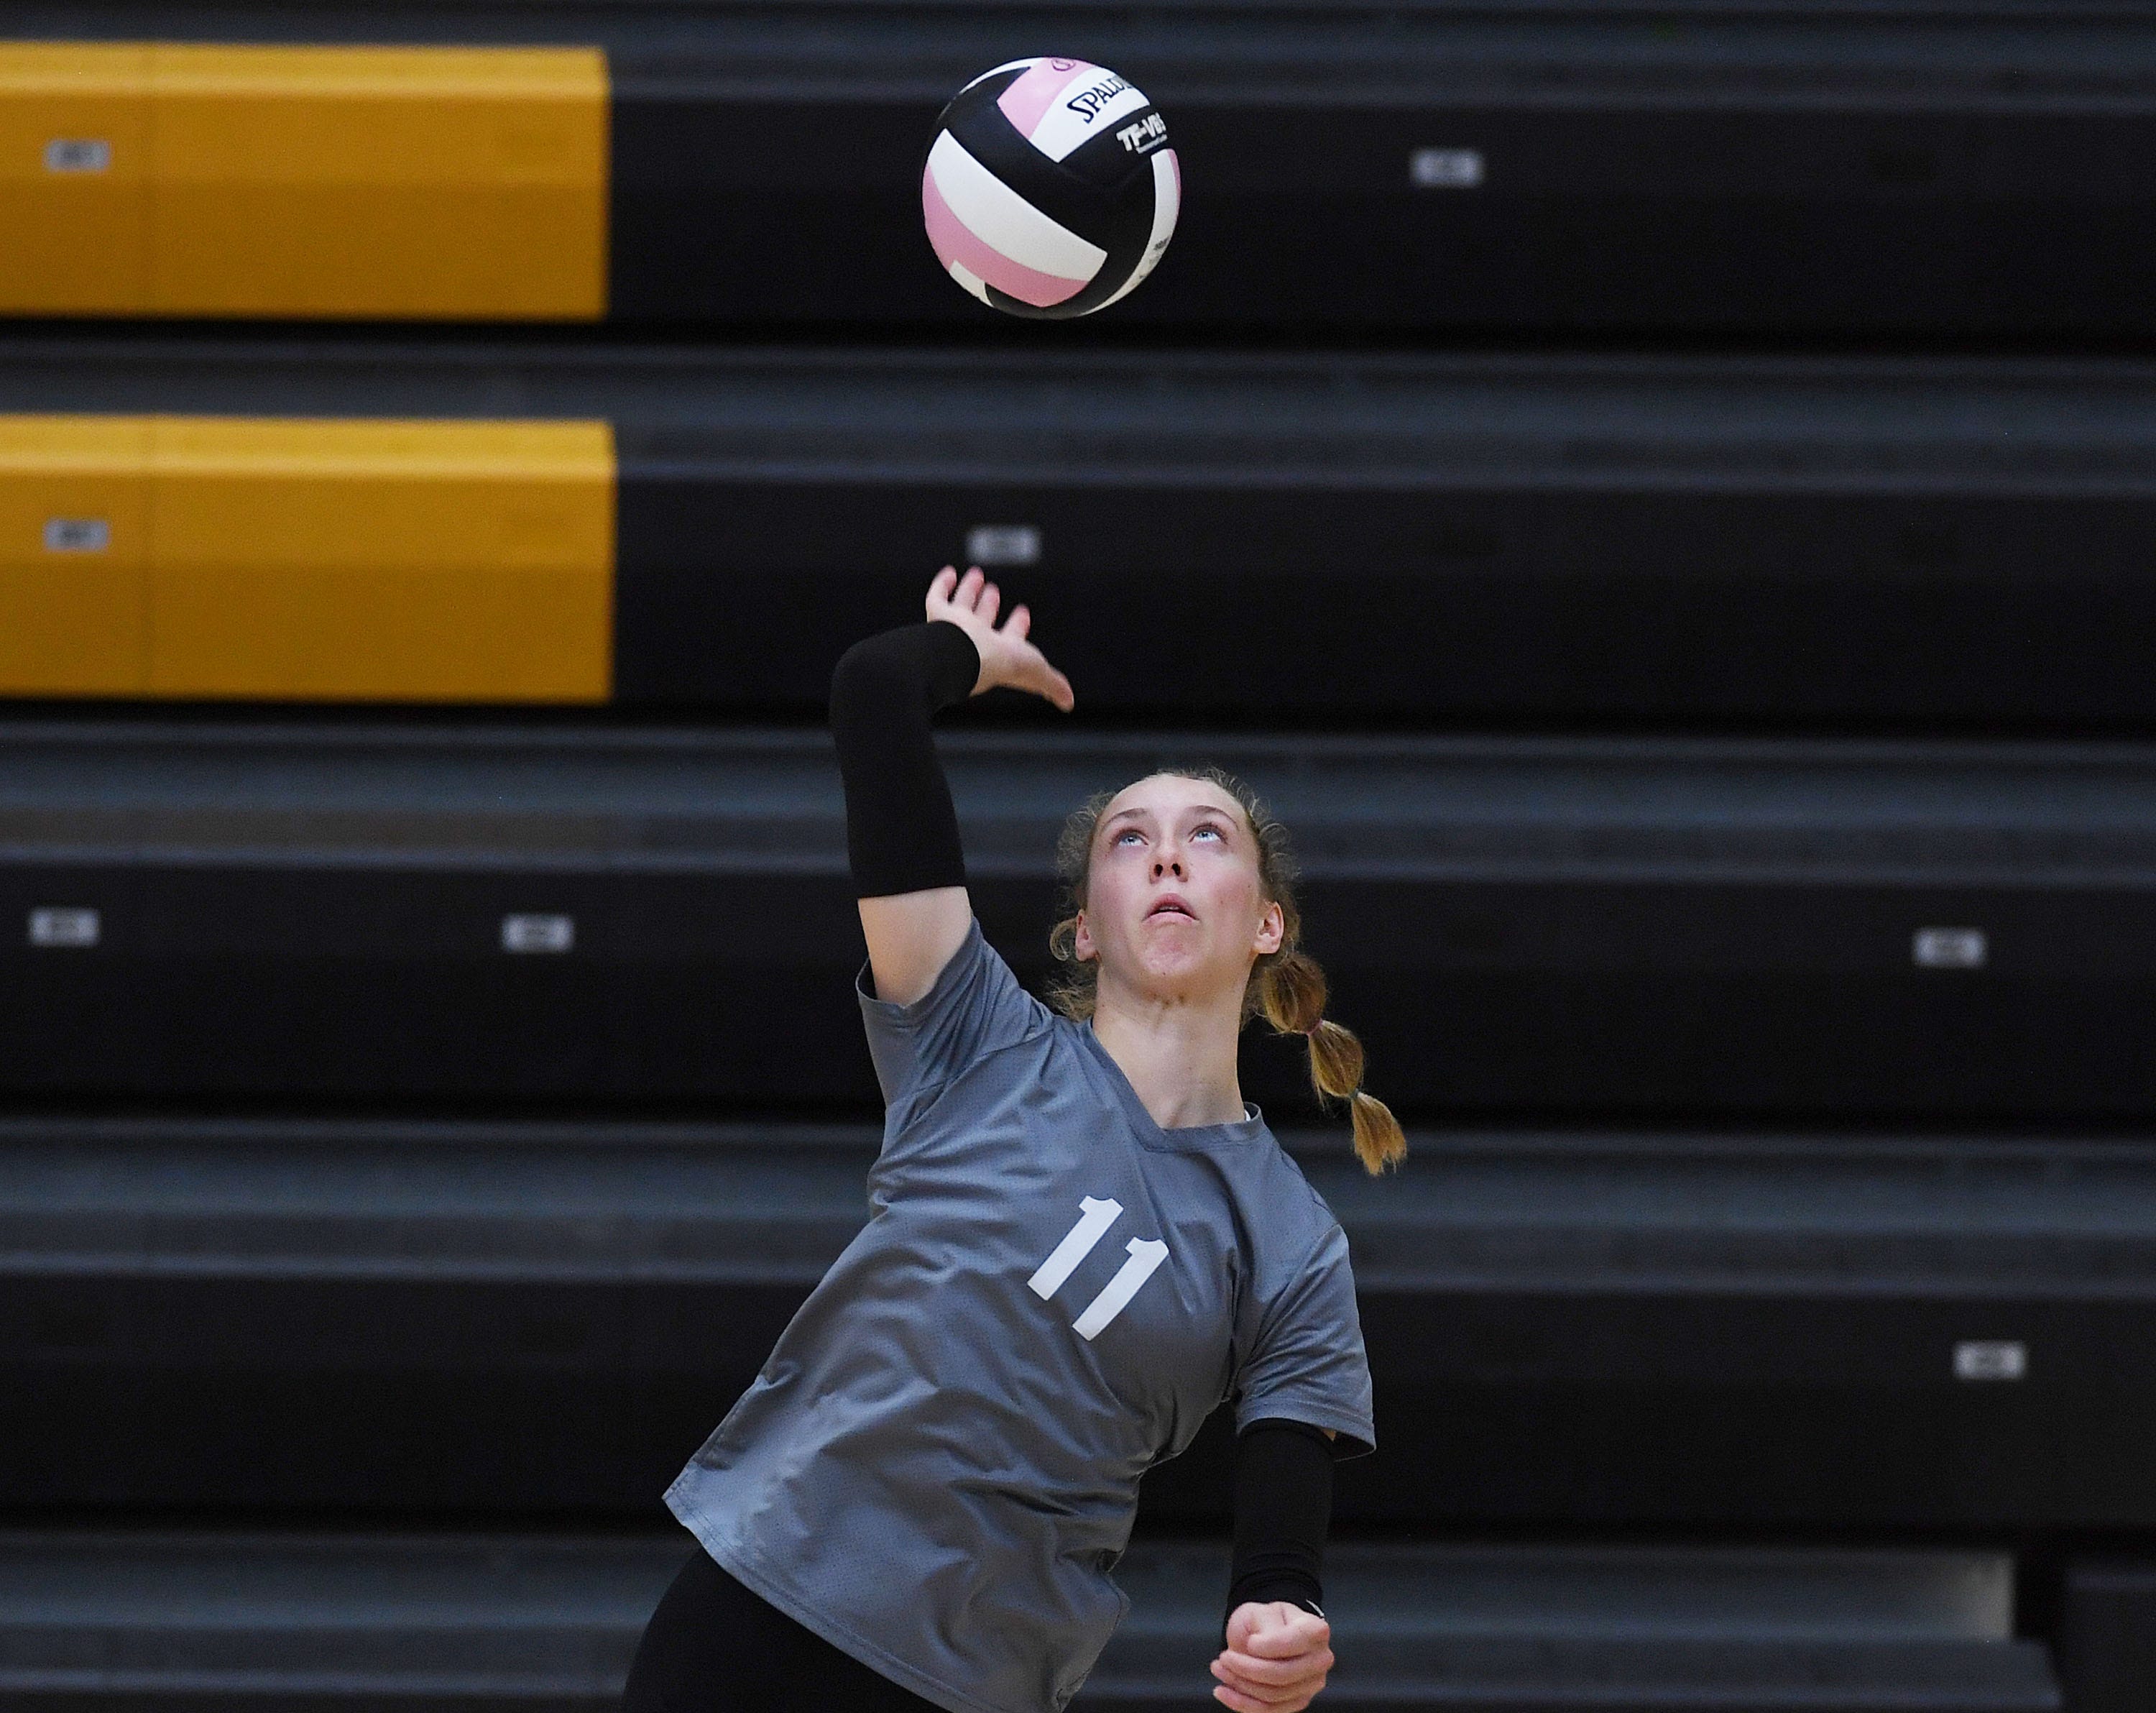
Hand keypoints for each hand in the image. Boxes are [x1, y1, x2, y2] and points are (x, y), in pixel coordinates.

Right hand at [926, 566, 1074, 711]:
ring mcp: (955, 628)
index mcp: (999, 652)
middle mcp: (975, 640)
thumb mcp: (1036, 671)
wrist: (967, 656)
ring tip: (977, 576)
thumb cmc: (998, 665)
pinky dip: (942, 585)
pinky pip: (937, 598)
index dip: (1017, 625)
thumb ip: (1052, 683)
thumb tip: (1068, 701)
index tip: (1023, 612)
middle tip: (994, 591)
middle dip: (989, 605)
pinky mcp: (938, 616)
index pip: (1010, 637)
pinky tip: (950, 573)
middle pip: (983, 619)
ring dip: (970, 591)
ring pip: (962, 606)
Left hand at [1210, 1602, 1332, 1710]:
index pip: (1293, 1643)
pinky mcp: (1297, 1702)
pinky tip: (1223, 1691)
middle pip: (1282, 1674)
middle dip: (1246, 1668)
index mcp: (1316, 1630)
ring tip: (1219, 1669)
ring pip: (1272, 1695)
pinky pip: (1268, 1711)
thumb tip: (1258, 1648)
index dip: (1267, 1646)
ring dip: (1240, 1684)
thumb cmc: (1267, 1620)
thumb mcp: (1264, 1611)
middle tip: (1224, 1657)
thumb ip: (1266, 1626)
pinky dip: (1241, 1702)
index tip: (1250, 1642)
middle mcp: (1320, 1660)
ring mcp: (1311, 1685)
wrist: (1267, 1633)